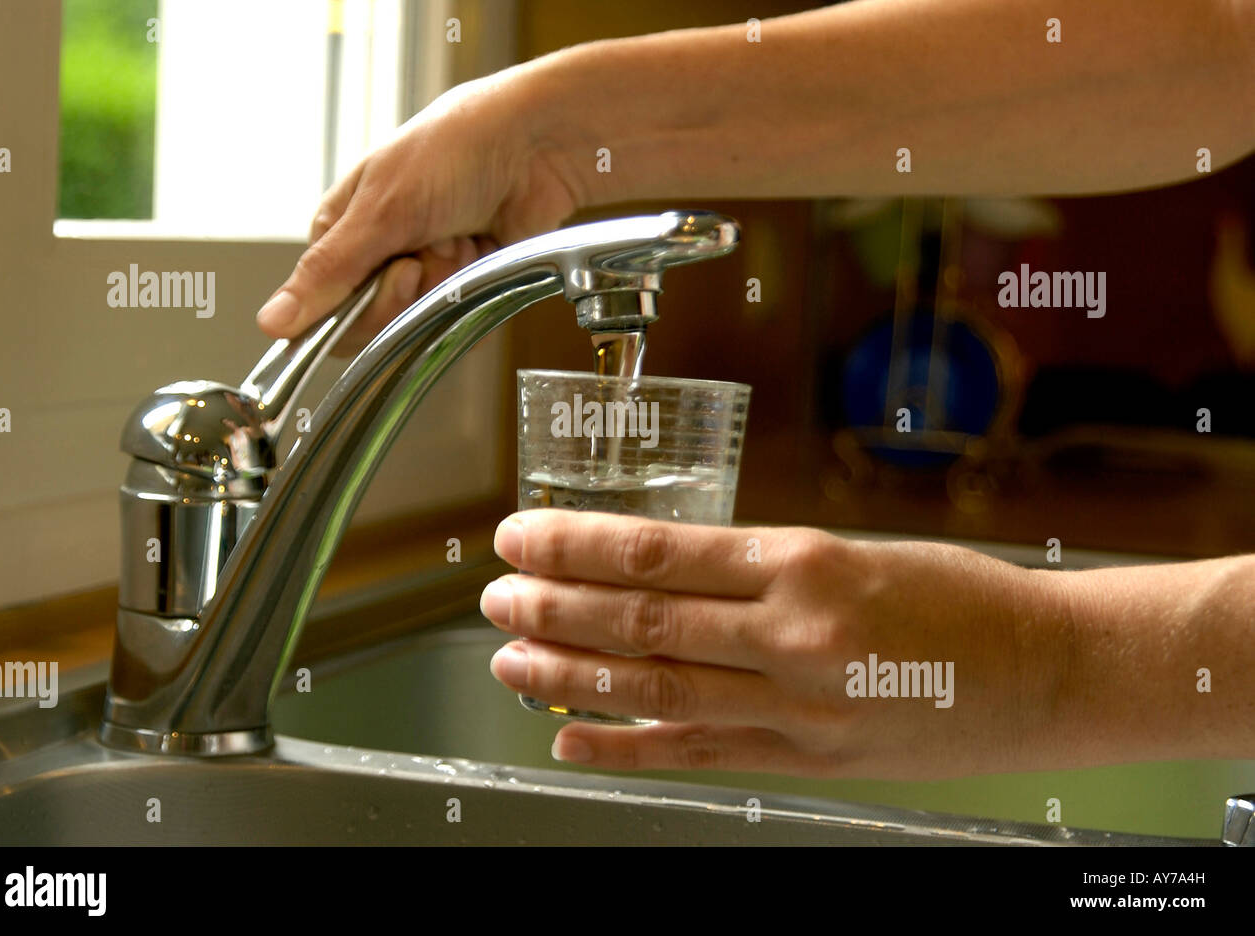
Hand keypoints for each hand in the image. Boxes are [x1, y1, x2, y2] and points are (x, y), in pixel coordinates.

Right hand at [256, 72, 584, 354]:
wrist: (536, 145)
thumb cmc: (455, 150)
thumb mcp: (382, 210)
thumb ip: (329, 273)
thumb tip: (272, 323)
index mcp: (341, 228)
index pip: (324, 304)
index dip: (359, 304)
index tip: (394, 273)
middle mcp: (378, 251)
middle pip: (371, 319)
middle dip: (408, 288)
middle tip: (426, 252)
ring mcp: (423, 267)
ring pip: (417, 318)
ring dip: (444, 279)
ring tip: (460, 236)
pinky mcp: (462, 282)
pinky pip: (454, 315)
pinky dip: (470, 286)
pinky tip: (481, 248)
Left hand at [479, 509, 1077, 780]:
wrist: (1054, 671)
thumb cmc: (962, 597)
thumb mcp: (856, 550)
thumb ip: (760, 569)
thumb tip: (661, 573)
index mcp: (804, 564)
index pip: (660, 552)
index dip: (576, 545)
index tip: (520, 534)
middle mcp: (793, 636)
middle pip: (643, 622)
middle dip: (554, 607)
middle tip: (495, 595)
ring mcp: (800, 707)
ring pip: (658, 689)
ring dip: (572, 674)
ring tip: (510, 658)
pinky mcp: (811, 759)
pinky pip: (701, 753)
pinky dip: (628, 746)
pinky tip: (572, 736)